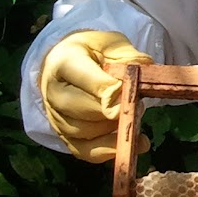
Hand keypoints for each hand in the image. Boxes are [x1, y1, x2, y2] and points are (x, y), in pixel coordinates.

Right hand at [37, 30, 152, 162]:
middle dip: (114, 111)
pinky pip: (84, 151)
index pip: (84, 78)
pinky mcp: (64, 136)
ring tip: (135, 119)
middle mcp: (54, 92)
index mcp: (64, 62)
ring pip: (85, 133)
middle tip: (138, 105)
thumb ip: (128, 57)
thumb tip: (144, 74)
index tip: (131, 91)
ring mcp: (56, 117)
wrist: (66, 63)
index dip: (110, 89)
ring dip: (114, 130)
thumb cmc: (93, 52)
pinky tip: (131, 146)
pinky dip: (109, 152)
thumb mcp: (110, 44)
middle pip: (82, 109)